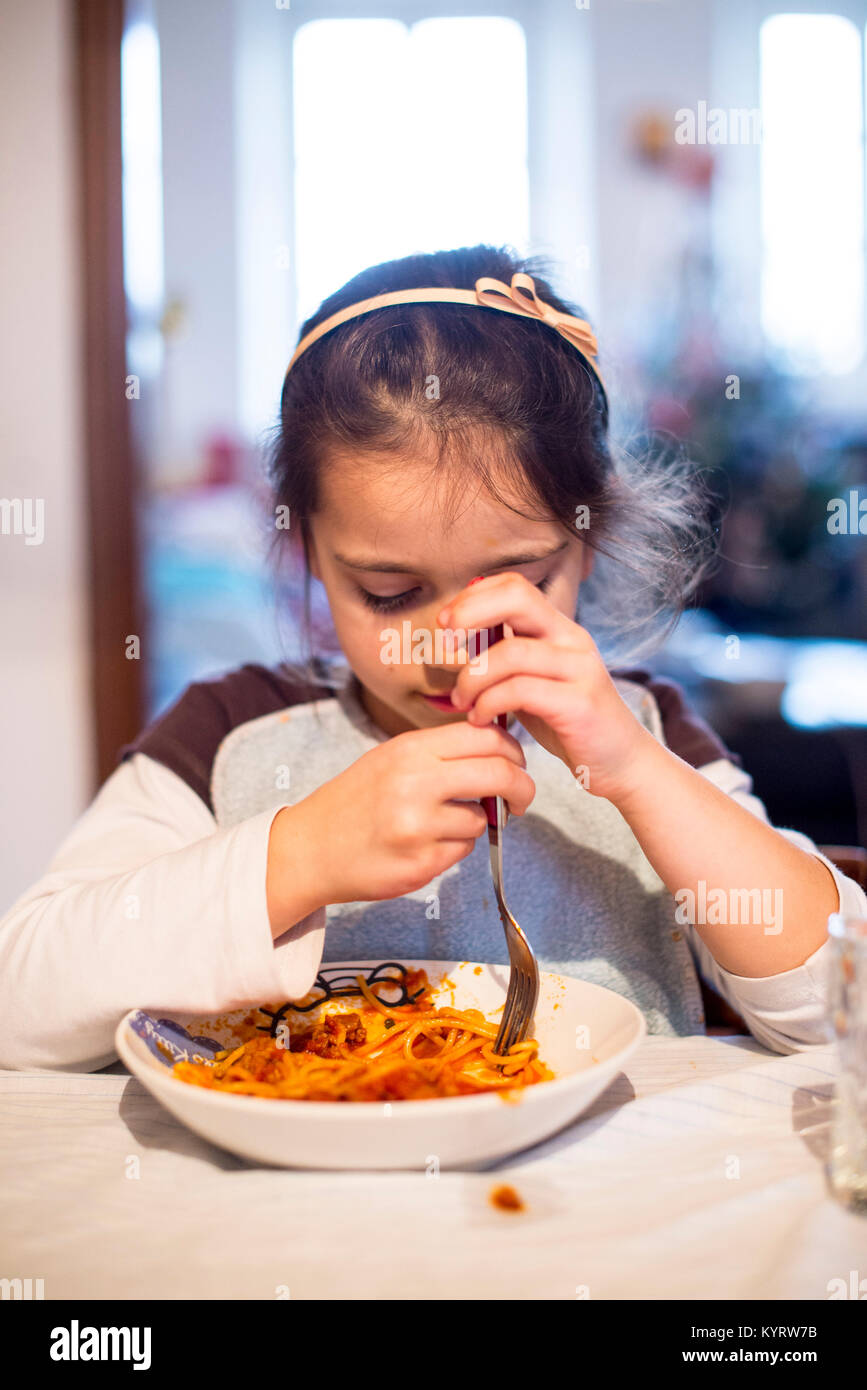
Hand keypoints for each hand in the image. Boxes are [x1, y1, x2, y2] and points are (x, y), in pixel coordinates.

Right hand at [267, 720, 534, 925]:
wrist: (309, 849)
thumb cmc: (354, 802)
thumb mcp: (390, 759)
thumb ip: (439, 753)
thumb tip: (499, 752)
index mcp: (409, 749)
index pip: (484, 737)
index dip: (512, 750)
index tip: (516, 762)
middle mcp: (415, 783)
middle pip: (499, 774)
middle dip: (521, 787)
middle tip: (521, 798)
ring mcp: (418, 826)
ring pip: (481, 819)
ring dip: (473, 823)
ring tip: (436, 825)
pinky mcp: (420, 863)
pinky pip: (462, 851)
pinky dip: (452, 848)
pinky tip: (421, 846)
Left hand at [439, 572, 654, 803]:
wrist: (622, 763)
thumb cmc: (568, 724)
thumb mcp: (533, 684)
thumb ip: (504, 662)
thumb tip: (454, 646)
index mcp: (558, 629)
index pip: (515, 585)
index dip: (474, 596)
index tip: (445, 623)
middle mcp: (572, 639)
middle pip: (517, 598)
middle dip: (470, 613)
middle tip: (444, 643)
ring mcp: (579, 668)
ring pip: (511, 652)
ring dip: (473, 677)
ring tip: (462, 701)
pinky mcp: (580, 702)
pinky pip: (521, 690)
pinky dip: (490, 703)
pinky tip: (481, 719)